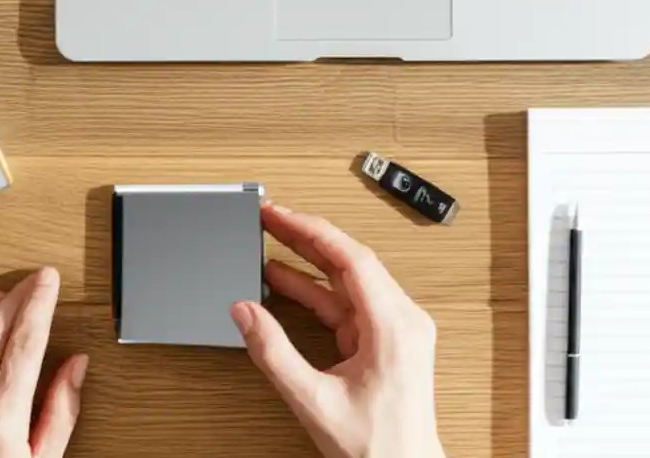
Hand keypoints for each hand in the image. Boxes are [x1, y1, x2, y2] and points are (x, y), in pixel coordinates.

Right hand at [232, 203, 444, 457]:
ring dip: (309, 264)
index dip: (313, 230)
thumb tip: (246, 314)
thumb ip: (274, 354)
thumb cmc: (378, 447)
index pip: (352, 259)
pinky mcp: (386, 340)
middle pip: (350, 261)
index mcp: (395, 326)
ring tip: (269, 245)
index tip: (282, 214)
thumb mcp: (314, 401)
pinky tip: (286, 283)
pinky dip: (316, 292)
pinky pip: (348, 304)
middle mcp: (402, 320)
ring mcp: (396, 328)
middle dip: (306, 238)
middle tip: (270, 218)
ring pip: (348, 281)